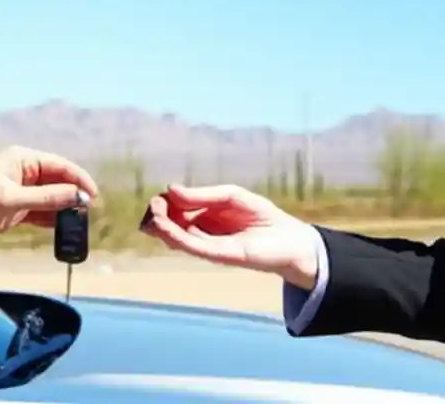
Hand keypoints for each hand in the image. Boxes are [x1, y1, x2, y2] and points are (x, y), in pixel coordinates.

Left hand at [0, 145, 98, 237]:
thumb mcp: (11, 199)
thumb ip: (45, 198)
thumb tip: (76, 195)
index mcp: (24, 159)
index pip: (60, 166)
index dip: (79, 179)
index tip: (93, 195)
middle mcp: (26, 172)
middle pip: (59, 182)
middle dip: (74, 195)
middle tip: (90, 211)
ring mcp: (22, 191)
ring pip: (52, 198)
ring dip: (65, 209)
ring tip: (80, 222)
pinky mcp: (17, 208)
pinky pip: (42, 212)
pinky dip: (53, 219)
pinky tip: (64, 228)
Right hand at [140, 184, 319, 288]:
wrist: (290, 240)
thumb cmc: (262, 216)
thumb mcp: (230, 196)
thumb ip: (202, 195)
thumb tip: (171, 189)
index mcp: (205, 216)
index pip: (177, 210)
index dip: (165, 203)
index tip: (159, 197)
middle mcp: (203, 232)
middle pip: (173, 224)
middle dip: (160, 215)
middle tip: (154, 207)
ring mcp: (209, 245)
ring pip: (178, 238)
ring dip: (163, 227)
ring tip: (154, 216)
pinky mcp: (218, 255)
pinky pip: (192, 246)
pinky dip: (176, 237)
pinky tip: (165, 227)